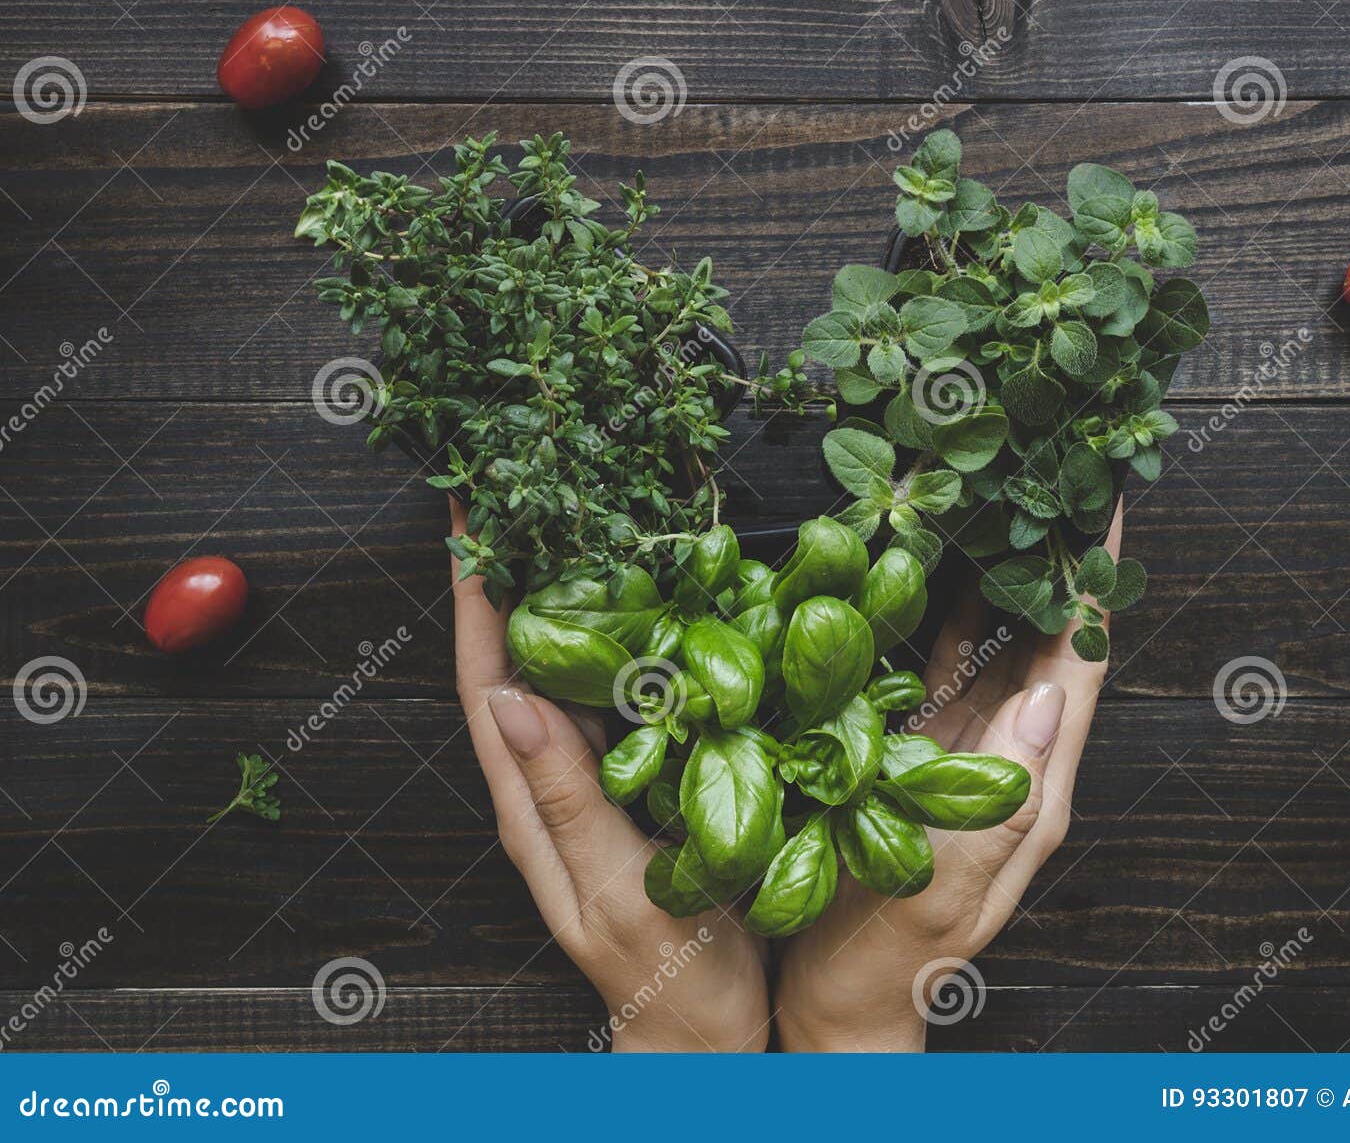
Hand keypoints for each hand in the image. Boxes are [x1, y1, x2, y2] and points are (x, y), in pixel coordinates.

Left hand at [448, 499, 770, 1050]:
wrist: (705, 1032)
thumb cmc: (666, 975)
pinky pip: (613, 702)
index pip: (487, 680)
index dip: (474, 597)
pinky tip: (638, 610)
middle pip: (514, 661)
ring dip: (557, 598)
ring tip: (568, 526)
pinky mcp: (633, 789)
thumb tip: (513, 699)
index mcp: (531, 804)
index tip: (466, 521)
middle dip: (508, 575)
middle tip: (516, 495)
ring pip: (563, 674)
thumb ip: (566, 799)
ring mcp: (590, 786)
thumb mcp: (612, 889)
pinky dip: (614, 644)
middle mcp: (550, 784)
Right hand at [773, 505, 1122, 1050]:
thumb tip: (1052, 696)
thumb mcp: (951, 886)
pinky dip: (950, 618)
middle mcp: (1010, 761)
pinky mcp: (922, 755)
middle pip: (1049, 645)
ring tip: (1007, 503)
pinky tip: (940, 573)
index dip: (1095, 588)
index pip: (1082, 668)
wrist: (842, 999)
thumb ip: (1003, 797)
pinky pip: (948, 672)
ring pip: (1001, 649)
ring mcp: (967, 754)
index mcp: (1034, 790)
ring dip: (1009, 579)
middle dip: (1058, 563)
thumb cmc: (892, 955)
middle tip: (1053, 477)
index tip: (1105, 509)